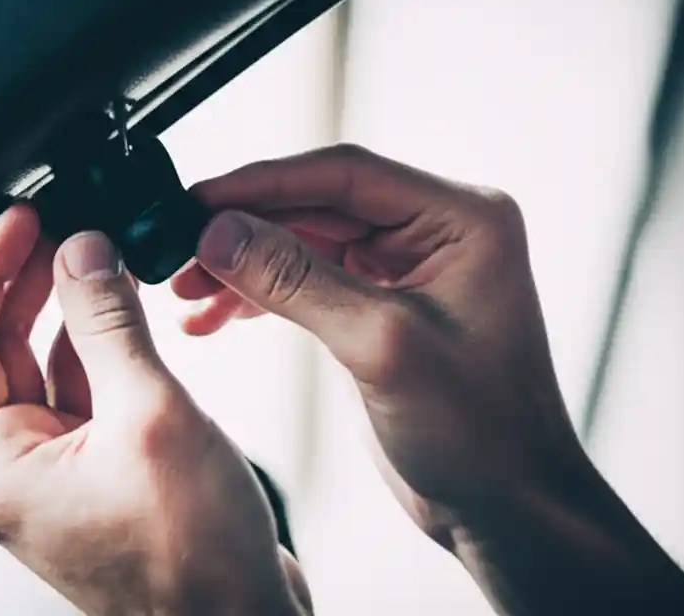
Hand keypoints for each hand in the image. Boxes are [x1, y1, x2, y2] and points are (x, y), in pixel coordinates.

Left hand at [0, 205, 308, 614]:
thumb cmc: (197, 564)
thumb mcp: (152, 417)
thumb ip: (109, 324)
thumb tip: (85, 250)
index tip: (19, 218)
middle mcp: (12, 470)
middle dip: (24, 278)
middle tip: (62, 221)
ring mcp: (52, 471)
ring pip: (37, 364)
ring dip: (64, 306)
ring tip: (97, 249)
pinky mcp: (92, 469)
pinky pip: (77, 390)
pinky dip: (96, 343)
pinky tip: (121, 306)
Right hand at [174, 144, 683, 613]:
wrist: (507, 508)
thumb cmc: (481, 434)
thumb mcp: (381, 347)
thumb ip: (296, 282)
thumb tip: (220, 231)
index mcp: (461, 218)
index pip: (344, 174)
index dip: (261, 182)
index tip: (197, 199)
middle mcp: (435, 232)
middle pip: (316, 203)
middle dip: (243, 226)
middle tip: (176, 246)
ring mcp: (407, 268)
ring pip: (304, 241)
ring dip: (243, 262)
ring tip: (184, 287)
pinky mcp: (380, 306)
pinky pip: (307, 280)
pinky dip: (259, 294)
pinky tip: (215, 314)